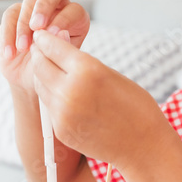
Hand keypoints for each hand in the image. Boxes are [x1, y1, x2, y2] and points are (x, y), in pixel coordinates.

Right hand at [0, 0, 90, 93]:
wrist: (30, 82)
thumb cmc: (51, 72)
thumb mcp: (61, 64)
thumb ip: (62, 48)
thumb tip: (59, 33)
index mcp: (76, 19)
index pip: (73, 9)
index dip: (63, 19)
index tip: (53, 35)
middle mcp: (58, 7)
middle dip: (45, 5)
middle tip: (36, 26)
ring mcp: (35, 8)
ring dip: (24, 24)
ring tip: (23, 48)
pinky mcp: (15, 14)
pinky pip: (10, 15)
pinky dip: (8, 34)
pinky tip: (10, 53)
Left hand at [28, 29, 172, 171]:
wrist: (143, 146)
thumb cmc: (135, 107)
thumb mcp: (111, 75)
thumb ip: (84, 64)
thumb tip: (59, 51)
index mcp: (87, 70)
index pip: (52, 47)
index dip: (45, 39)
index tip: (42, 35)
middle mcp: (70, 91)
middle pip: (40, 65)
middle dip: (39, 55)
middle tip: (40, 50)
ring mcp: (63, 113)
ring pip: (40, 86)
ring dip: (42, 76)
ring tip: (50, 70)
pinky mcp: (61, 130)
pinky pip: (49, 106)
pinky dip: (52, 97)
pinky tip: (61, 93)